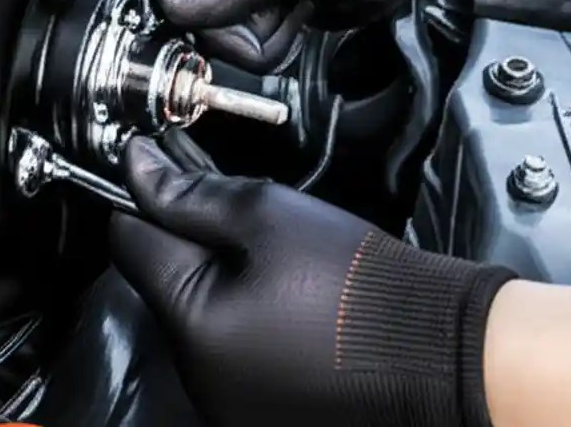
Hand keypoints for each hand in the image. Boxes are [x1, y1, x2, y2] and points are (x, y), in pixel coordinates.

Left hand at [110, 136, 513, 426]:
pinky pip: (228, 353)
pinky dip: (246, 322)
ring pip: (195, 319)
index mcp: (192, 324)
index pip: (129, 241)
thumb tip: (137, 168)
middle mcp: (198, 375)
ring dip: (218, 283)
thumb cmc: (364, 283)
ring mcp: (226, 400)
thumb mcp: (267, 213)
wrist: (442, 347)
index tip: (161, 168)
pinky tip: (291, 303)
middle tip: (242, 216)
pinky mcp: (255, 411)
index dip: (142, 196)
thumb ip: (189, 192)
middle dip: (188, 242)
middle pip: (161, 283)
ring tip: (279, 264)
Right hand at [157, 0, 489, 71]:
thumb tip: (172, 1)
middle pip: (201, 5)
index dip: (222, 9)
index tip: (270, 6)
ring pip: (223, 24)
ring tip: (302, 0)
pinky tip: (301, 5)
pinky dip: (275, 30)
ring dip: (266, 30)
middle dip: (250, 22)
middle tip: (293, 1)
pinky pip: (245, 27)